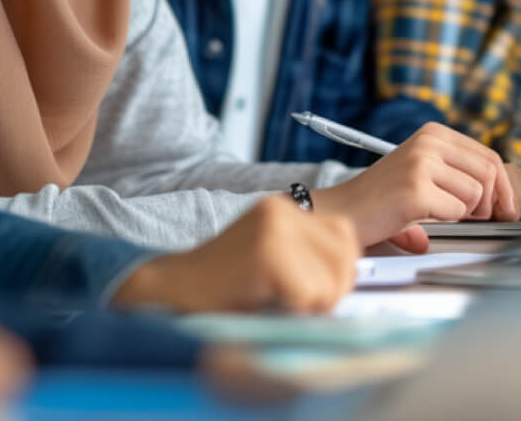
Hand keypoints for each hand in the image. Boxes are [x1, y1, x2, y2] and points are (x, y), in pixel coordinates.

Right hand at [110, 195, 358, 313]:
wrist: (169, 292)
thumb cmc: (218, 289)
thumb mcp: (268, 259)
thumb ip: (306, 257)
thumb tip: (350, 274)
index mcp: (283, 210)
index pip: (344, 235)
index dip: (337, 269)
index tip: (312, 289)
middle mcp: (280, 211)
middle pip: (345, 254)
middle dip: (331, 288)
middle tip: (297, 303)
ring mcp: (273, 229)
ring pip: (332, 277)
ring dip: (314, 303)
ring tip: (280, 305)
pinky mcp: (266, 253)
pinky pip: (308, 293)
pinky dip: (295, 311)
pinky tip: (267, 307)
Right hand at [314, 123, 514, 248]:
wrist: (344, 212)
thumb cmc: (385, 197)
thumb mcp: (424, 171)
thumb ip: (460, 174)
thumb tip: (503, 196)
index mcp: (433, 133)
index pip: (488, 155)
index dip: (502, 186)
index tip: (504, 207)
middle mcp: (428, 142)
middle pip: (490, 172)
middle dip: (490, 201)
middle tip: (476, 216)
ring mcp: (422, 164)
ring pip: (476, 193)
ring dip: (466, 211)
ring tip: (439, 213)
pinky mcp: (416, 190)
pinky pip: (457, 211)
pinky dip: (445, 220)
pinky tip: (421, 216)